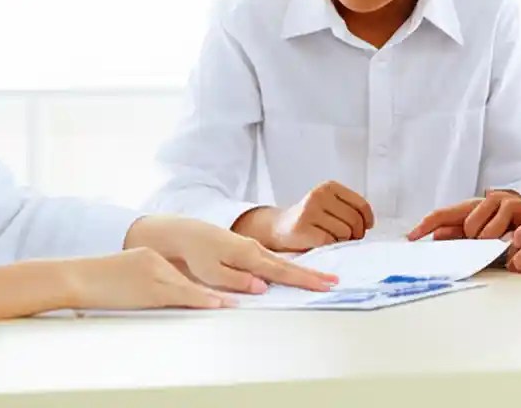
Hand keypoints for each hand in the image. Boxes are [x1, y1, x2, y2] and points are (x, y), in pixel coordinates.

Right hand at [64, 248, 233, 309]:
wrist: (77, 277)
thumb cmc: (96, 280)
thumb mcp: (126, 273)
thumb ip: (146, 277)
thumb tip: (165, 292)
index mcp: (149, 255)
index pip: (181, 270)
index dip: (203, 279)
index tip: (219, 286)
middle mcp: (155, 261)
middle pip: (190, 277)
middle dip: (213, 288)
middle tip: (237, 296)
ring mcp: (153, 274)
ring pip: (189, 287)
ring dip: (211, 297)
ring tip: (232, 303)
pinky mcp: (149, 289)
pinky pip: (180, 296)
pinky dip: (199, 300)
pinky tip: (213, 303)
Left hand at [124, 215, 337, 292]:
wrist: (186, 234)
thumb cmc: (197, 255)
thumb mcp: (212, 272)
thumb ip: (238, 280)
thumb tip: (263, 286)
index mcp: (249, 256)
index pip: (282, 271)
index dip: (304, 280)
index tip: (325, 285)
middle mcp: (256, 250)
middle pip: (289, 265)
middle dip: (312, 275)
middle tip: (334, 281)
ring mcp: (254, 248)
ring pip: (283, 262)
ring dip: (303, 271)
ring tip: (322, 278)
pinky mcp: (249, 249)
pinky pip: (274, 260)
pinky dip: (289, 266)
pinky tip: (296, 270)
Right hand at [234, 181, 374, 251]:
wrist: (279, 228)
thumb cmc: (310, 220)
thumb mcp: (330, 205)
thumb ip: (349, 209)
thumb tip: (369, 224)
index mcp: (329, 187)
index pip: (361, 204)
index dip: (367, 220)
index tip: (365, 227)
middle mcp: (318, 195)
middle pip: (354, 220)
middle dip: (356, 233)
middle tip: (348, 238)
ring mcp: (309, 211)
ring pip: (344, 232)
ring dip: (342, 241)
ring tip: (332, 239)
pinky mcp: (302, 228)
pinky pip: (330, 242)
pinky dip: (330, 246)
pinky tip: (322, 243)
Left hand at [407, 191, 520, 240]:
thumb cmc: (518, 230)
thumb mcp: (487, 236)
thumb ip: (463, 236)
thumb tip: (438, 236)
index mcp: (474, 210)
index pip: (442, 215)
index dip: (424, 225)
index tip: (410, 237)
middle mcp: (481, 201)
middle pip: (450, 216)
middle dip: (457, 237)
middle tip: (477, 244)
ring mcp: (495, 200)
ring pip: (472, 229)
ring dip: (484, 241)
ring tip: (502, 241)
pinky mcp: (511, 203)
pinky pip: (492, 230)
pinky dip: (499, 239)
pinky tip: (512, 237)